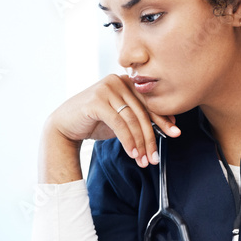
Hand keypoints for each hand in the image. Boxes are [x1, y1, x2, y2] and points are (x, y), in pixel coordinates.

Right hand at [42, 75, 179, 182]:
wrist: (65, 125)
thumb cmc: (95, 121)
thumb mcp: (122, 119)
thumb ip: (140, 118)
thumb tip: (169, 124)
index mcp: (126, 82)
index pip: (150, 102)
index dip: (163, 119)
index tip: (175, 134)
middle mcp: (118, 80)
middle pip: (142, 112)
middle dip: (151, 138)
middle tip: (155, 157)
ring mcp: (107, 88)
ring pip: (132, 120)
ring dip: (140, 143)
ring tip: (144, 160)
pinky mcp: (96, 100)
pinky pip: (119, 124)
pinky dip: (128, 141)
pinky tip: (132, 153)